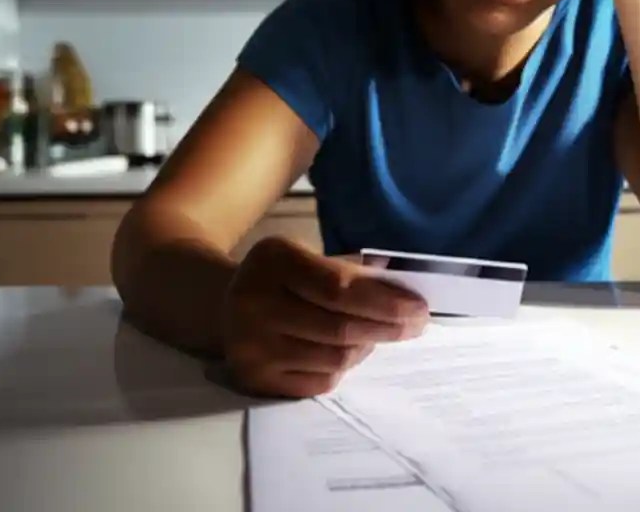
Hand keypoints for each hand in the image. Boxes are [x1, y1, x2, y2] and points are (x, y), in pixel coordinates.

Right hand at [222, 236, 429, 397]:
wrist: (221, 305)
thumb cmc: (282, 279)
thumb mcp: (308, 257)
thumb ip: (352, 271)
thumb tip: (404, 290)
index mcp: (273, 259)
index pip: (339, 288)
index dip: (385, 302)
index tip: (419, 308)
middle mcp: (254, 302)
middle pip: (340, 328)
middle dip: (387, 328)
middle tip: (416, 326)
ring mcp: (251, 345)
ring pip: (334, 359)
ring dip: (366, 347)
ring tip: (377, 335)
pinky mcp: (254, 379)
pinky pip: (320, 383)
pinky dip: (343, 368)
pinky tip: (347, 351)